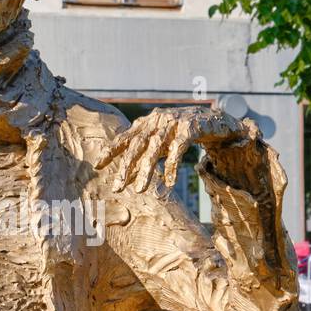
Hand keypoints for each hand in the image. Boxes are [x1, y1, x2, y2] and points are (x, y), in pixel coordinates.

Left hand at [95, 106, 245, 192]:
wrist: (213, 120)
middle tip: (117, 188)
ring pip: (155, 148)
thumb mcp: (160, 143)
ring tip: (139, 191)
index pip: (124, 137)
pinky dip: (172, 166)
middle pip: (136, 145)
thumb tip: (125, 178)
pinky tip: (170, 183)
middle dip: (125, 167)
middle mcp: (156, 120)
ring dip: (146, 171)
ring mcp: (173, 122)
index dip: (110, 151)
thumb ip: (144, 155)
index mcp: (146, 123)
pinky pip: (178, 149)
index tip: (97, 167)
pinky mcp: (190, 127)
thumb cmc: (181, 134)